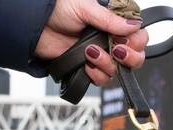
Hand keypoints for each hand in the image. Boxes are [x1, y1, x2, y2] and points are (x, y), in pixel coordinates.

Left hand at [35, 0, 149, 88]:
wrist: (35, 26)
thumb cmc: (57, 9)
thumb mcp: (86, 8)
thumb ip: (110, 20)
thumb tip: (134, 26)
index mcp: (112, 21)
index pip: (138, 35)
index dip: (136, 41)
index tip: (124, 40)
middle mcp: (109, 39)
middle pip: (135, 56)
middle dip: (129, 57)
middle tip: (116, 51)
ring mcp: (100, 55)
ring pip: (119, 70)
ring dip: (107, 64)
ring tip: (90, 53)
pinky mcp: (88, 68)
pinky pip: (102, 79)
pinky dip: (96, 75)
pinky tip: (86, 65)